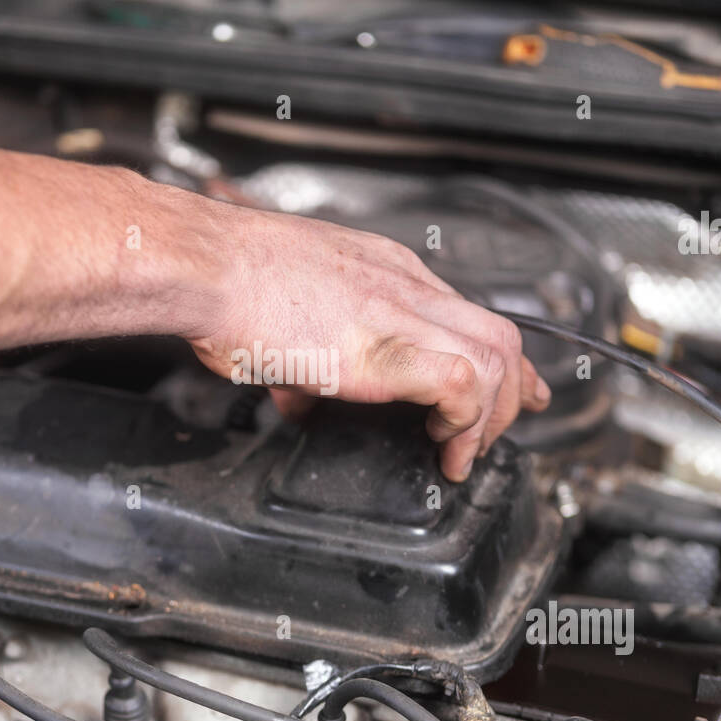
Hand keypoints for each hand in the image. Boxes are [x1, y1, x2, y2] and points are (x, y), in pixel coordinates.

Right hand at [184, 205, 550, 480]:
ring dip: (489, 417)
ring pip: (495, 359)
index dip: (498, 360)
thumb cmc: (227, 281)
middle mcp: (404, 286)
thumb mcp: (284, 314)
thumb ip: (306, 356)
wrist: (208, 266)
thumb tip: (300, 397)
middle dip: (513, 392)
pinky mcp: (385, 350)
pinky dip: (463, 422)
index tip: (510, 388)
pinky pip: (462, 383)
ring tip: (462, 453)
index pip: (468, 313)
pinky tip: (441, 446)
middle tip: (503, 431)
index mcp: (385, 272)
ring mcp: (399, 314)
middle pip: (501, 335)